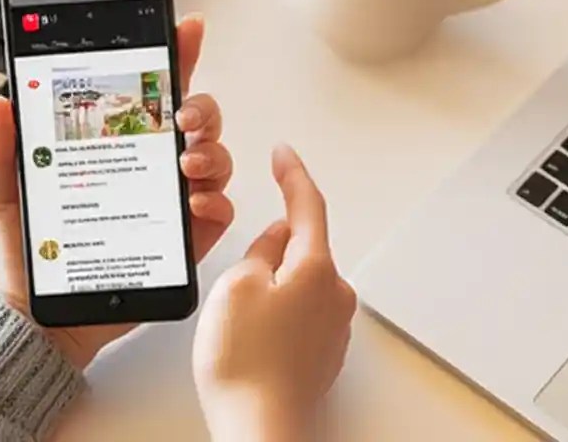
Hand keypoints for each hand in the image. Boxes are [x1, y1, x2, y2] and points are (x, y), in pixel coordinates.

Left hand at [0, 13, 235, 368]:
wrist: (43, 315)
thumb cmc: (30, 254)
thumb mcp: (6, 193)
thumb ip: (4, 146)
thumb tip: (1, 98)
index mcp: (120, 144)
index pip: (155, 91)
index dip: (177, 55)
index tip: (188, 27)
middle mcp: (156, 166)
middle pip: (200, 119)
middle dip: (203, 106)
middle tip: (183, 116)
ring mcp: (177, 201)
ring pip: (219, 158)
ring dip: (212, 149)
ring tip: (186, 160)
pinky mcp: (190, 240)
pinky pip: (221, 209)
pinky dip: (215, 199)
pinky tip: (192, 200)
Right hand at [192, 145, 356, 441]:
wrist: (260, 429)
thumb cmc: (246, 363)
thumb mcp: (236, 286)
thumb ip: (259, 250)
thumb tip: (275, 238)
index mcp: (318, 267)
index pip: (309, 205)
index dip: (293, 174)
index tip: (283, 153)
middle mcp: (335, 294)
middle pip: (302, 249)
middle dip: (268, 252)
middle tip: (232, 285)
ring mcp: (332, 326)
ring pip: (297, 285)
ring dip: (269, 288)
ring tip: (236, 327)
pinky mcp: (322, 353)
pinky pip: (297, 316)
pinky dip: (274, 317)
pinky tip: (250, 343)